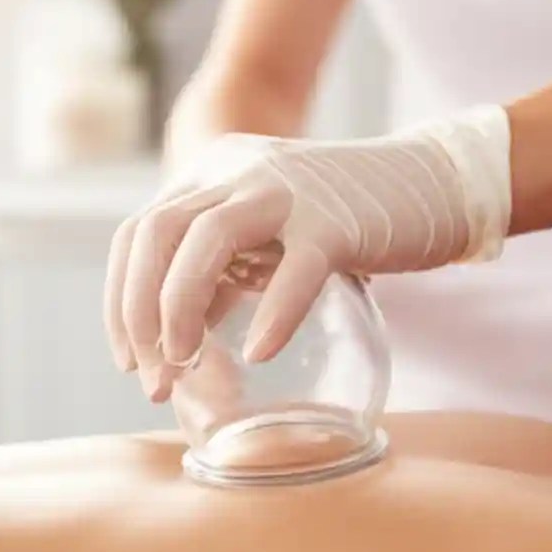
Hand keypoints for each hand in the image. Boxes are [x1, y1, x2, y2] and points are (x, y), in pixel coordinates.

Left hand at [104, 106, 511, 401]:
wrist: (430, 180)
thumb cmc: (343, 221)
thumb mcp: (266, 239)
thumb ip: (221, 275)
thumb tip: (177, 340)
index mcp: (211, 173)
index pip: (137, 235)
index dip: (120, 302)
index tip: (129, 361)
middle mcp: (236, 171)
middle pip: (155, 235)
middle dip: (139, 313)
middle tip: (153, 379)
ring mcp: (286, 190)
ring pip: (205, 241)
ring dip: (180, 309)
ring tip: (186, 365)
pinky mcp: (337, 219)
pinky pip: (294, 269)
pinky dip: (272, 315)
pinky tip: (260, 354)